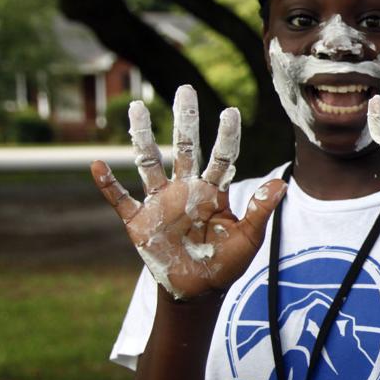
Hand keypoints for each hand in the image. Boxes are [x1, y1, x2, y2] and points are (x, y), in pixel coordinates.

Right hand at [91, 86, 285, 299]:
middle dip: (186, 120)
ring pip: (149, 162)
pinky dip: (107, 184)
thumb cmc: (226, 262)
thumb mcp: (248, 238)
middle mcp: (186, 189)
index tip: (231, 111)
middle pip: (185, 148)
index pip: (222, 158)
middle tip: (185, 89)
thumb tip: (282, 184)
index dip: (226, 136)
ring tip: (138, 108)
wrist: (198, 290)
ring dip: (143, 136)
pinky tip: (97, 165)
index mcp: (213, 192)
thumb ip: (259, 210)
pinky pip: (120, 199)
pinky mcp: (139, 221)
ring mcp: (160, 203)